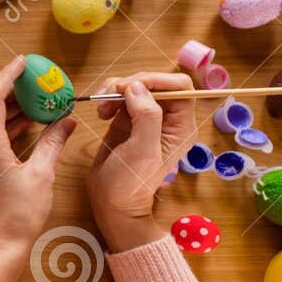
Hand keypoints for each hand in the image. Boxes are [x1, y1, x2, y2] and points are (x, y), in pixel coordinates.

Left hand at [0, 57, 76, 281]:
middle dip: (5, 89)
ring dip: (5, 106)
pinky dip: (4, 123)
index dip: (7, 76)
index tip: (23, 62)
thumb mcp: (42, 174)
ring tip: (33, 100)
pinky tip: (27, 123)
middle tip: (30, 82)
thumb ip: (52, 142)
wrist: (2, 243)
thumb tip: (66, 121)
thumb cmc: (21, 213)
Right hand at [87, 72, 197, 252]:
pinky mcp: (127, 120)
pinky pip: (121, 97)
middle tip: (109, 96)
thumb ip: (146, 116)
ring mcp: (146, 118)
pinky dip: (109, 98)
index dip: (157, 80)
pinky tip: (101, 113)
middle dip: (131, 84)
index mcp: (181, 126)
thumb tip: (136, 86)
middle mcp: (167, 119)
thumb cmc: (130, 182)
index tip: (130, 87)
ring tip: (102, 108)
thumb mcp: (143, 151)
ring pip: (136, 86)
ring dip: (115, 90)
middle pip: (155, 83)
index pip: (180, 87)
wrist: (111, 201)